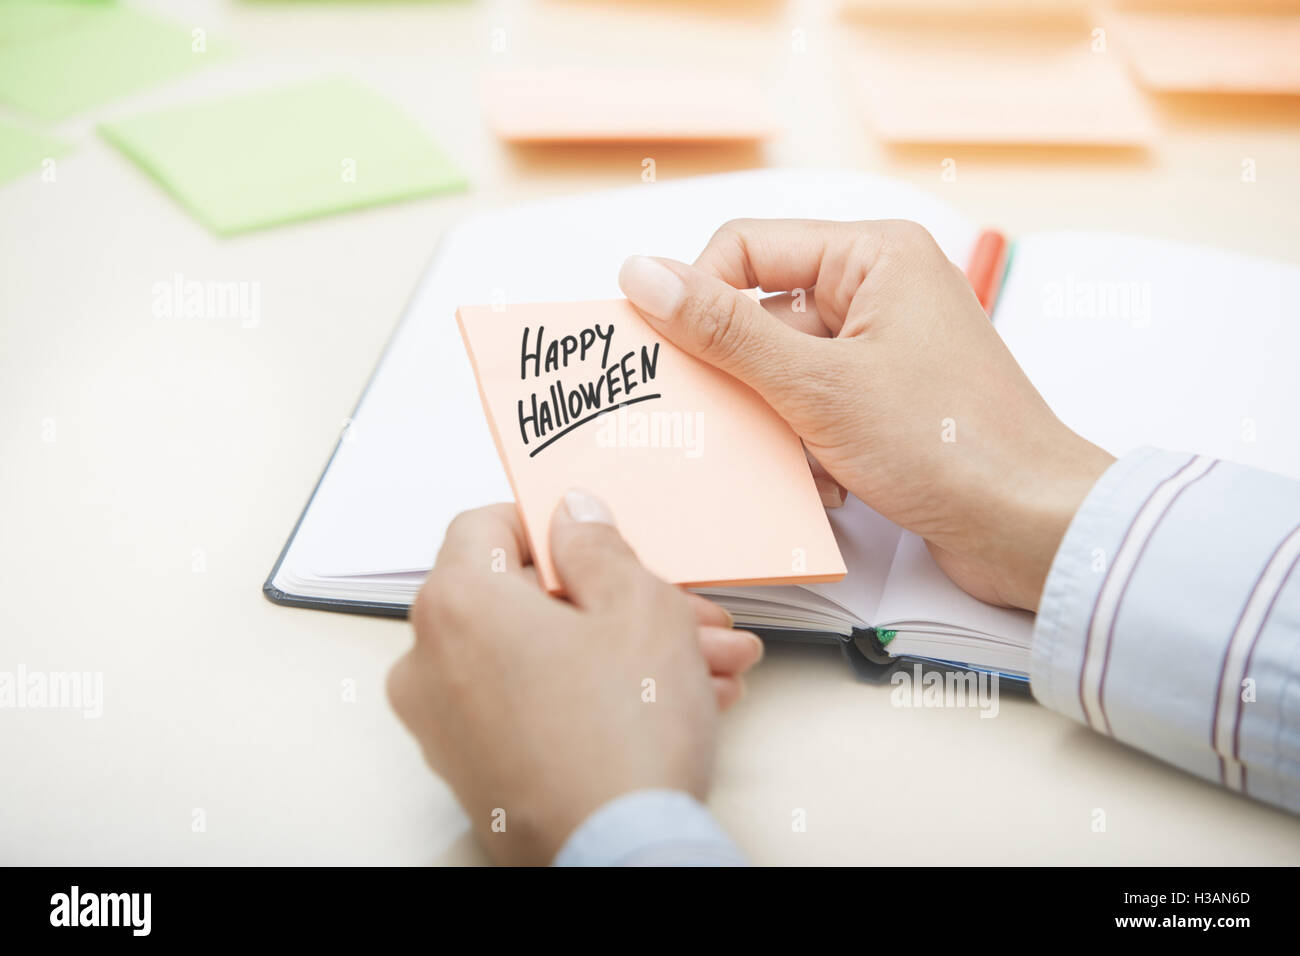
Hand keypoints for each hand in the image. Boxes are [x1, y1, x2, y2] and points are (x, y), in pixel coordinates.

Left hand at [387, 493, 762, 864]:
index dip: (551, 524)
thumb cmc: (624, 741)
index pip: (486, 524)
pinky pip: (532, 704)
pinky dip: (591, 694)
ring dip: (622, 651)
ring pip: (542, 655)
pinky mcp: (472, 768)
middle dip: (618, 602)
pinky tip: (668, 701)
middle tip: (683, 614)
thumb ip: (598, 544)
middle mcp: (430, 661)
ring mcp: (445, 723)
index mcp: (457, 602)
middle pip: (526, 598)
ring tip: (703, 667)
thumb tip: (573, 519)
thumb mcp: (638, 605)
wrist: (623, 859)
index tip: (596, 541)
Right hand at [618, 219, 1114, 610]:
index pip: (744, 247)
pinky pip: (811, 410)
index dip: (698, 297)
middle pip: (760, 314)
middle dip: (741, 377)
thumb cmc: (947, 445)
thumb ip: (724, 330)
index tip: (666, 353)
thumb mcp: (816, 384)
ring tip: (805, 459)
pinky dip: (806, 448)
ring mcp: (883, 350)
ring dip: (776, 423)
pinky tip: (831, 482)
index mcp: (871, 254)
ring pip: (781, 372)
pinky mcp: (885, 403)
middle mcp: (877, 291)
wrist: (1031, 528)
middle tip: (718, 417)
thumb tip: (643, 273)